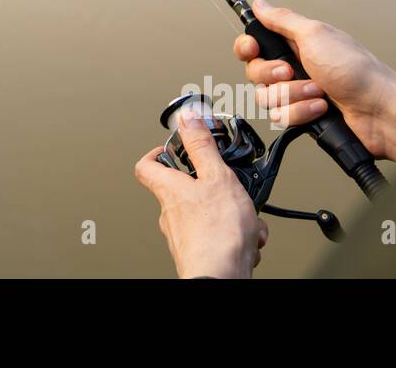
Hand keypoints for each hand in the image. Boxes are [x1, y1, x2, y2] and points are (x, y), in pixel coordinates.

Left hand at [134, 104, 267, 278]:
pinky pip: (219, 236)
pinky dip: (236, 235)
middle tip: (228, 186)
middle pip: (183, 190)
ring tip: (247, 219)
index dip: (156, 153)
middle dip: (211, 187)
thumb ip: (202, 147)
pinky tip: (249, 238)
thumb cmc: (217, 234)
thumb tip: (187, 118)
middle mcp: (170, 213)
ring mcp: (184, 236)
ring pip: (207, 214)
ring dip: (231, 214)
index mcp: (169, 189)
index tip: (170, 147)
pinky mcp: (199, 253)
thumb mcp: (216, 177)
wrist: (221, 277)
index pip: (146, 166)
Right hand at [236, 0, 395, 164]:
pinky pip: (282, 117)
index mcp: (297, 43)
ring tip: (318, 92)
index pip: (256, 42)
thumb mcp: (315, 35)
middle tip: (293, 71)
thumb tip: (260, 4)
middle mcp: (296, 66)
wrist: (380, 112)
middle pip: (255, 72)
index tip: (252, 50)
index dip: (247, 47)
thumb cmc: (356, 70)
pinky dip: (301, 112)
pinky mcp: (303, 114)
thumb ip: (283, 20)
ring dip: (292, 96)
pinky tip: (321, 108)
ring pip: (266, 97)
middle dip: (273, 75)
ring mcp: (299, 92)